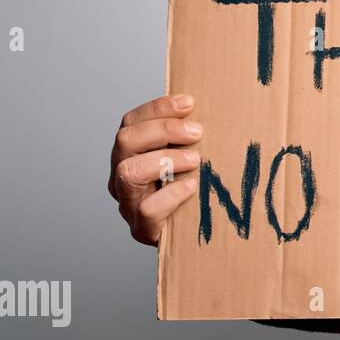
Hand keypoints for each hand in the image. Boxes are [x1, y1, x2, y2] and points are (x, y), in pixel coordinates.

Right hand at [108, 93, 202, 245]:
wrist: (198, 237)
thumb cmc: (197, 190)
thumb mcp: (192, 157)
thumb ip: (191, 136)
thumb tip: (216, 102)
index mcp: (131, 154)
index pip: (131, 122)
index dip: (157, 108)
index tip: (189, 102)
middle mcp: (122, 176)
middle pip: (124, 140)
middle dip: (163, 130)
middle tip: (197, 133)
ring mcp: (129, 203)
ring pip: (128, 172)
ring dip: (166, 160)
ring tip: (196, 160)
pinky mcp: (142, 229)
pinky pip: (147, 209)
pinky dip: (170, 194)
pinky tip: (191, 187)